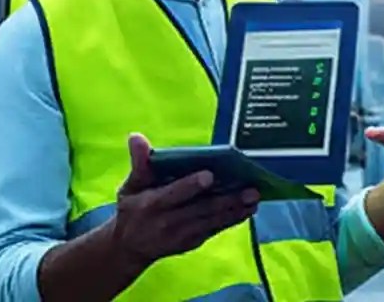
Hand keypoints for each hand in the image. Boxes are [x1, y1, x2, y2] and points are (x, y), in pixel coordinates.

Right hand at [110, 133, 259, 270]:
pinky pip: (214, 229)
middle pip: (201, 209)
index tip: (210, 175)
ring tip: (254, 198)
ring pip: (212, 221)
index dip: (191, 185)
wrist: (129, 248)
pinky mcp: (192, 242)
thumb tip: (136, 137)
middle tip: (250, 189)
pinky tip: (247, 210)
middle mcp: (169, 222)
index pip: (174, 194)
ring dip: (235, 210)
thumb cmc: (131, 209)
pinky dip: (232, 220)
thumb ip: (139, 163)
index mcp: (152, 204)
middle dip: (227, 200)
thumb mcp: (130, 186)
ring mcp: (182, 235)